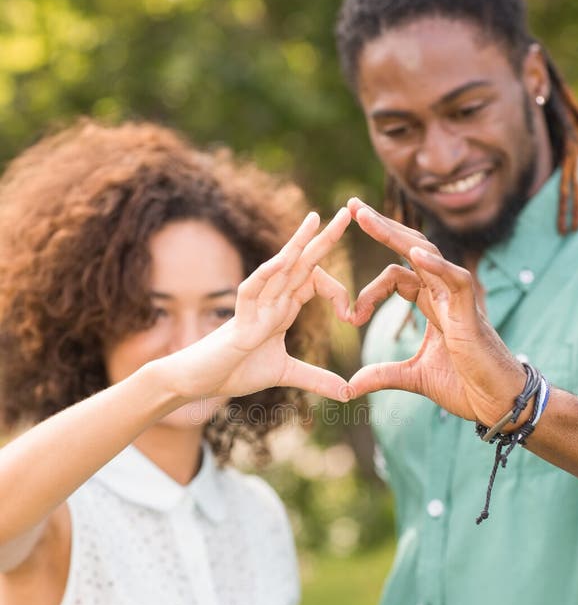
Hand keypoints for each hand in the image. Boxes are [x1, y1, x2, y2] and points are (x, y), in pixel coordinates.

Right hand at [164, 208, 352, 402]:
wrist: (198, 380)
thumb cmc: (235, 370)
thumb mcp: (284, 374)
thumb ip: (316, 379)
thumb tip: (348, 392)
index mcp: (283, 309)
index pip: (314, 282)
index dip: (338, 291)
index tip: (351, 317)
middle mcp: (271, 301)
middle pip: (302, 264)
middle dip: (324, 240)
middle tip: (348, 212)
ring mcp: (255, 307)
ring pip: (279, 268)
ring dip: (298, 243)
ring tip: (316, 218)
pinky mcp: (239, 320)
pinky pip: (251, 290)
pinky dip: (267, 275)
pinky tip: (285, 258)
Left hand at [347, 198, 528, 426]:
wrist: (496, 402)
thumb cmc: (465, 385)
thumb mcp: (413, 378)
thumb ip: (381, 375)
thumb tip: (349, 386)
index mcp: (431, 303)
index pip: (396, 275)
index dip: (369, 291)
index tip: (351, 318)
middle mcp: (443, 293)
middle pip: (409, 249)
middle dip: (380, 228)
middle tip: (351, 207)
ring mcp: (458, 298)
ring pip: (426, 253)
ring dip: (393, 234)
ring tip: (365, 217)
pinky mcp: (471, 312)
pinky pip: (456, 279)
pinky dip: (437, 266)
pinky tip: (415, 253)